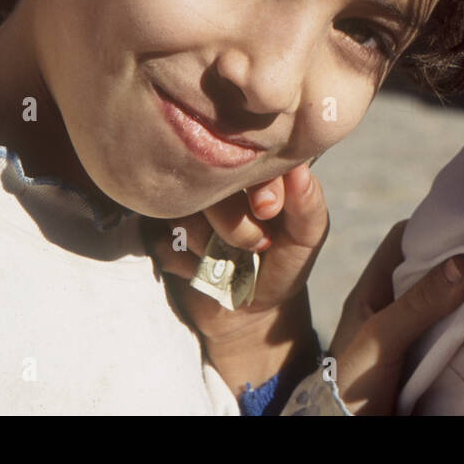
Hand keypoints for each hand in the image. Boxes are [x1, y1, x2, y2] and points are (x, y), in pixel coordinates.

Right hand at [144, 163, 328, 391]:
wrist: (252, 310)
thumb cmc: (284, 264)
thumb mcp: (306, 236)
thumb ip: (306, 203)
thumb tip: (296, 167)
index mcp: (251, 170)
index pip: (244, 152)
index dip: (255, 180)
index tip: (268, 209)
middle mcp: (213, 180)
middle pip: (205, 178)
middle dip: (232, 222)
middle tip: (258, 245)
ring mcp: (182, 205)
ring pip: (180, 213)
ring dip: (207, 246)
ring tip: (228, 260)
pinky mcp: (157, 232)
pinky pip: (159, 241)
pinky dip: (185, 263)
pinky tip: (202, 270)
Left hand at [325, 220, 463, 414]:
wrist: (353, 434)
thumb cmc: (351, 384)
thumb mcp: (380, 339)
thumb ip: (417, 304)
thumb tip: (463, 263)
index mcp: (375, 289)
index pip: (404, 241)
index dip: (433, 227)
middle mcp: (398, 305)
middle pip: (436, 270)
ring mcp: (418, 331)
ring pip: (454, 302)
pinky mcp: (436, 358)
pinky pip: (463, 333)